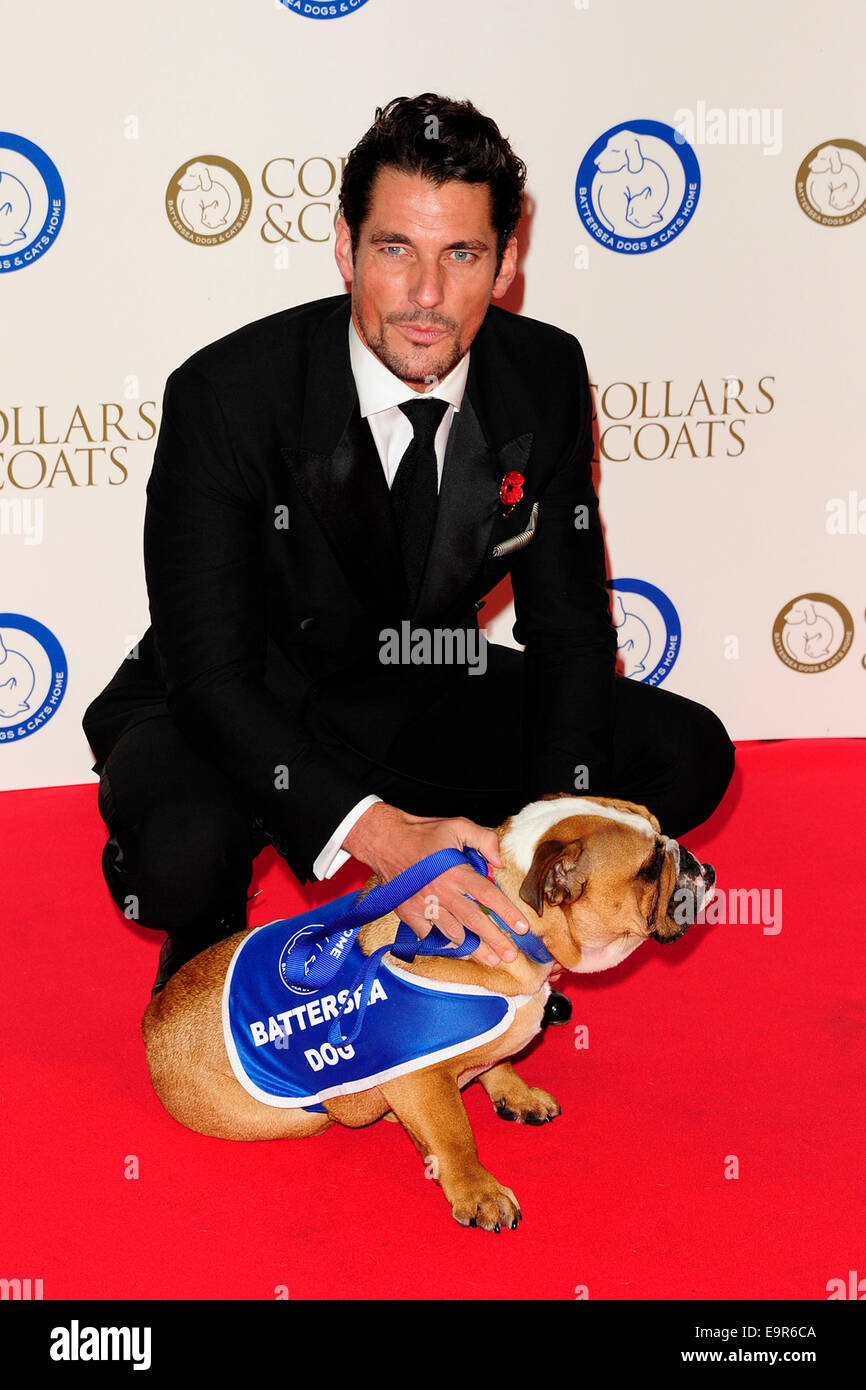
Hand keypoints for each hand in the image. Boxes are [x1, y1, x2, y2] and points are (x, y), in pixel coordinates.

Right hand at [342, 802, 528, 965]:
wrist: (384, 840)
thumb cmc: (422, 832)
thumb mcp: (457, 825)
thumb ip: (484, 840)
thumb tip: (499, 862)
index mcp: (456, 871)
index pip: (488, 895)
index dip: (508, 913)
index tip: (523, 928)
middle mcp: (441, 891)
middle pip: (474, 921)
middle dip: (495, 940)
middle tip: (510, 955)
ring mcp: (424, 905)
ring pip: (452, 932)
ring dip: (472, 947)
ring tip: (488, 957)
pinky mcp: (408, 912)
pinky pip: (428, 934)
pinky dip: (441, 941)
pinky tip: (455, 945)